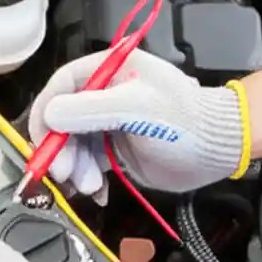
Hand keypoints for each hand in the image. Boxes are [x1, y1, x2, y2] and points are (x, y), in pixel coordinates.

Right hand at [27, 48, 248, 196]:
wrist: (217, 149)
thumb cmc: (184, 122)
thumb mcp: (136, 109)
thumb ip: (91, 110)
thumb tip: (50, 115)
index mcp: (107, 70)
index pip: (61, 87)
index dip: (47, 115)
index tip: (44, 144)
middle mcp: (103, 94)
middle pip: (61, 120)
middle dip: (61, 150)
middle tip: (66, 175)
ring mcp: (107, 122)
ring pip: (71, 145)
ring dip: (74, 169)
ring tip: (90, 185)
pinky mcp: (114, 148)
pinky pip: (87, 163)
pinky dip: (86, 178)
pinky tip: (97, 190)